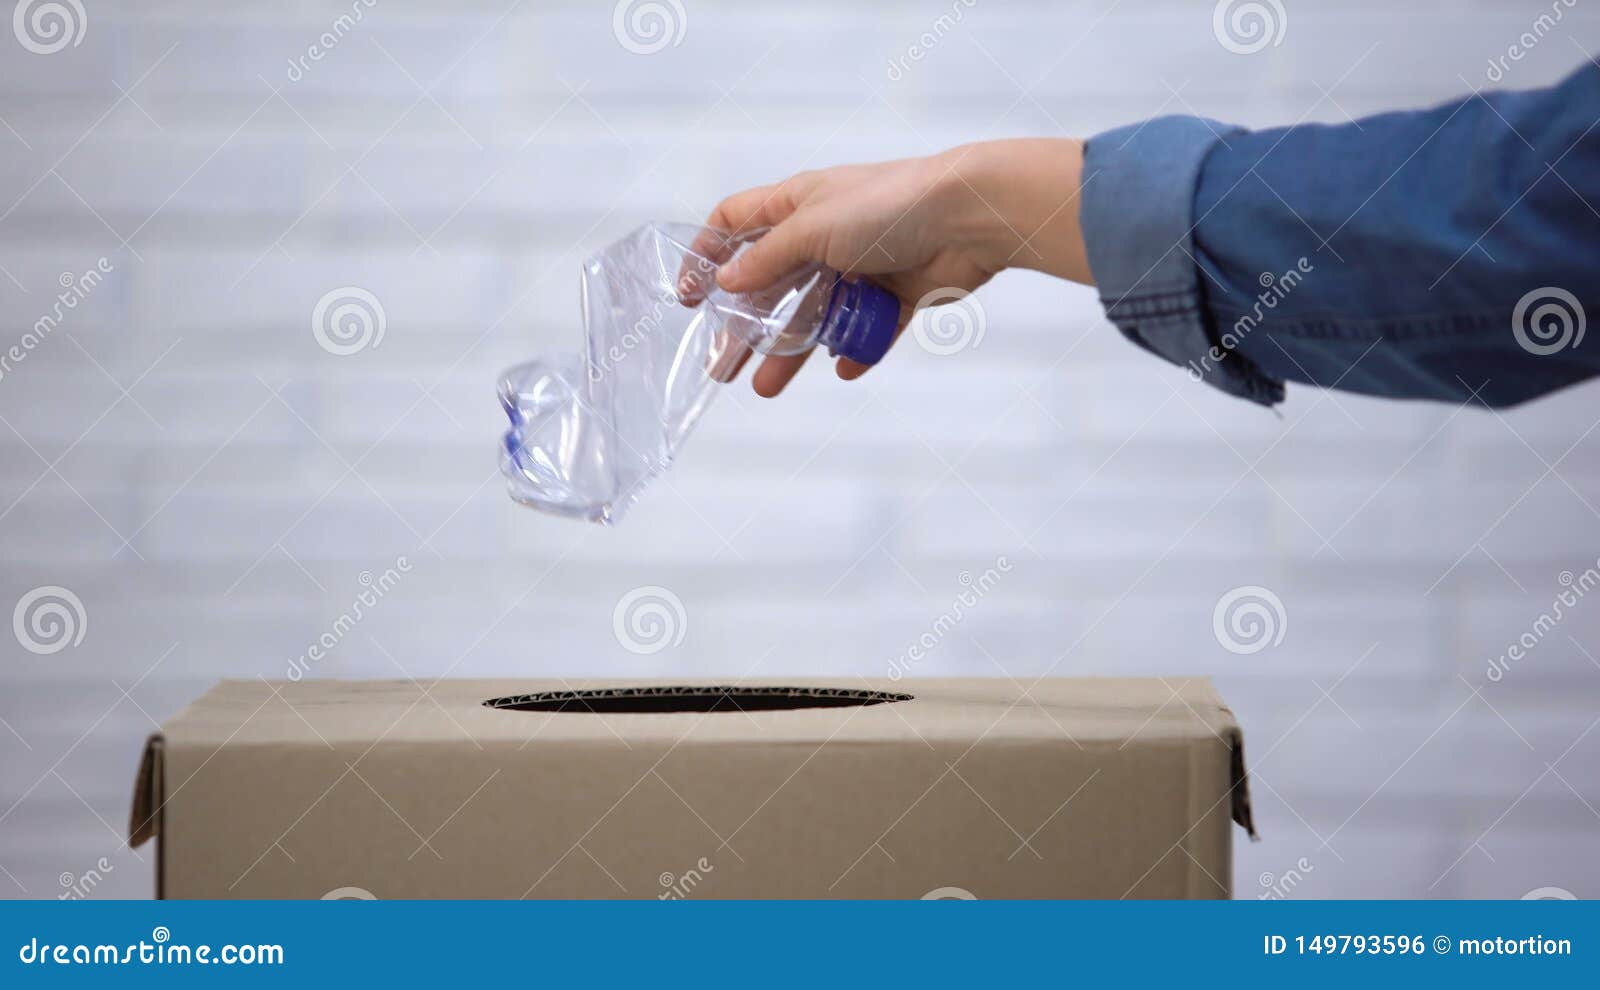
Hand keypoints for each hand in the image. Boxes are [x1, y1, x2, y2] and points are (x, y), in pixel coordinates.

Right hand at [700, 139, 1090, 395]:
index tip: (687, 296)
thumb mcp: (813, 227)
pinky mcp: (896, 293)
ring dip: (788, 351)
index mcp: (798, 203)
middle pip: (770, 284)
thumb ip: (768, 259)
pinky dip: (854, 348)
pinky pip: (866, 328)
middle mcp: (825, 233)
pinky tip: (843, 368)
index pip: (736, 224)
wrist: (969, 216)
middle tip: (720, 365)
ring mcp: (860, 265)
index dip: (706, 255)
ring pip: (813, 315)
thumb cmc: (889, 205)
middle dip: (743, 326)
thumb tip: (726, 282)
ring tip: (765, 387)